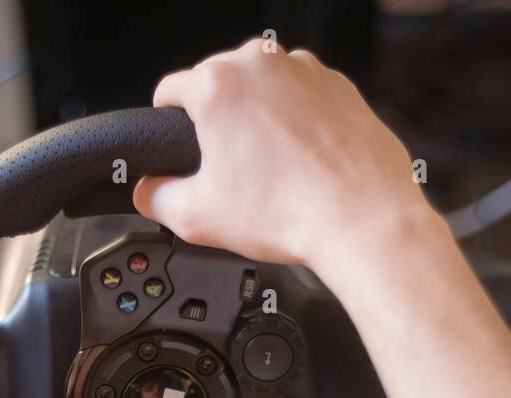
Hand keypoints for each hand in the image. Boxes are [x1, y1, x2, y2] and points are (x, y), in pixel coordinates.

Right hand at [133, 38, 435, 284]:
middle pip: (219, 86)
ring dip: (259, 121)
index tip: (176, 141)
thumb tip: (148, 191)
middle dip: (218, 123)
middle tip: (229, 171)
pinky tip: (302, 165)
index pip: (169, 90)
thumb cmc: (289, 211)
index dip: (165, 122)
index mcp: (218, 85)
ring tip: (271, 171)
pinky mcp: (339, 87)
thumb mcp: (196, 218)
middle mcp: (262, 64)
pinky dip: (297, 125)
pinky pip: (303, 100)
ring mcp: (306, 71)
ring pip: (264, 91)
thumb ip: (156, 198)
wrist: (362, 219)